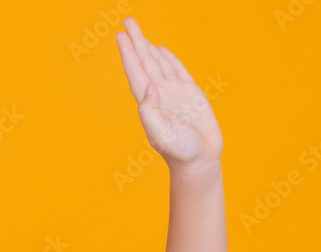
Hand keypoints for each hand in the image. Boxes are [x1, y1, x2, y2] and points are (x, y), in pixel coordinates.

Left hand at [115, 17, 222, 169]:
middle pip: (144, 62)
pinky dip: (169, 59)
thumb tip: (149, 87)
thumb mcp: (160, 134)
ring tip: (138, 33)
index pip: (136, 73)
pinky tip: (161, 50)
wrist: (200, 161)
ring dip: (148, 48)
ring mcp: (174, 93)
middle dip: (135, 42)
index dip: (128, 54)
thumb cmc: (180, 152)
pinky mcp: (190, 94)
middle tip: (127, 21)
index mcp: (150, 103)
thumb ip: (150, 112)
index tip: (120, 35)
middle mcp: (160, 95)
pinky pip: (177, 70)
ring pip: (158, 64)